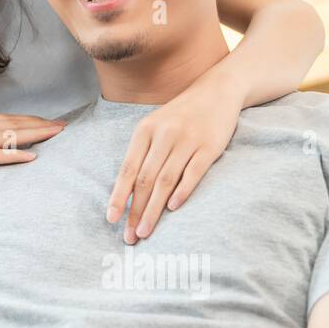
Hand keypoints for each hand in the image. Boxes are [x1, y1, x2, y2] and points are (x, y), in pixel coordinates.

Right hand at [0, 112, 63, 207]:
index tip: (52, 122)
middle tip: (64, 127)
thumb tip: (1, 141)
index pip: (6, 118)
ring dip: (34, 136)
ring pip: (6, 136)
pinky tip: (32, 156)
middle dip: (39, 125)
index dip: (31, 119)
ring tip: (55, 137)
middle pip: (10, 124)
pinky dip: (14, 155)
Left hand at [105, 73, 242, 242]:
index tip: (111, 219)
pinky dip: (182, 191)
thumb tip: (127, 192)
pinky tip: (173, 208)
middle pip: (145, 180)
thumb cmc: (181, 115)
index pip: (127, 170)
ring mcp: (187, 140)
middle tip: (130, 236)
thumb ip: (142, 154)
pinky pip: (193, 172)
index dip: (118, 196)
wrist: (217, 91)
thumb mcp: (155, 127)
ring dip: (154, 209)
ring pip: (165, 181)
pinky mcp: (209, 146)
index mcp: (145, 131)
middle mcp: (164, 135)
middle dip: (135, 211)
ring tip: (146, 231)